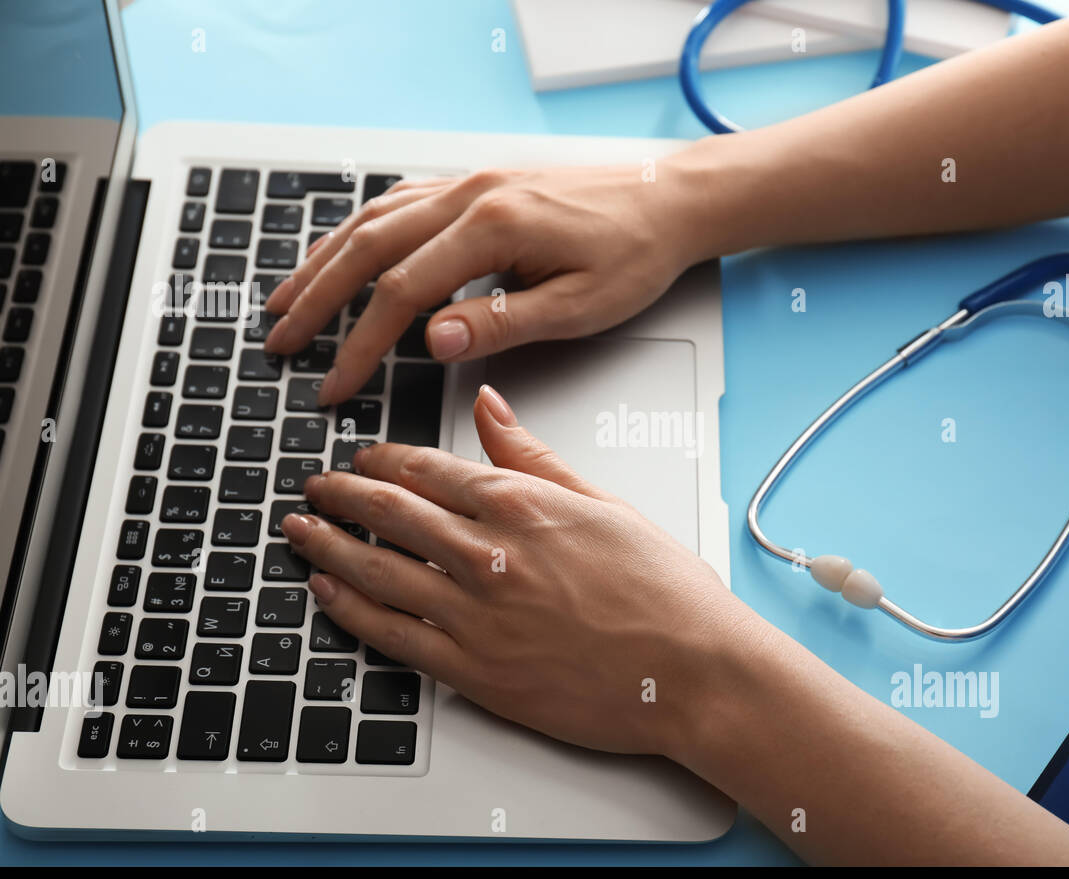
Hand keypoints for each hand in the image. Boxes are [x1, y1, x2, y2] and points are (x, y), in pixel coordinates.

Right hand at [262, 164, 703, 405]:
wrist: (669, 200)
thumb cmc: (635, 254)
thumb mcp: (579, 306)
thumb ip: (504, 324)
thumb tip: (434, 341)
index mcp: (494, 228)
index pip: (401, 292)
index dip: (359, 344)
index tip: (333, 383)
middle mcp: (471, 195)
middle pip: (367, 246)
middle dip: (315, 298)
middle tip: (279, 339)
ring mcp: (469, 183)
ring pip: (373, 218)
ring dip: (323, 259)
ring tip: (287, 298)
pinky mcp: (476, 185)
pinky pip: (399, 202)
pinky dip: (358, 230)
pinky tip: (341, 252)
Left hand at [279, 385, 754, 757]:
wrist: (694, 673)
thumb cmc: (666, 594)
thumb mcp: (605, 503)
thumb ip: (535, 456)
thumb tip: (491, 408)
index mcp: (522, 505)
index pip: (427, 469)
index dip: (382, 460)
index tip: (363, 458)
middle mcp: (488, 553)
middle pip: (387, 512)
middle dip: (339, 494)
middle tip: (314, 487)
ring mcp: (473, 615)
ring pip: (374, 569)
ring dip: (326, 545)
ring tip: (300, 531)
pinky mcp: (472, 672)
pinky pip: (390, 634)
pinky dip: (348, 608)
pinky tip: (326, 592)